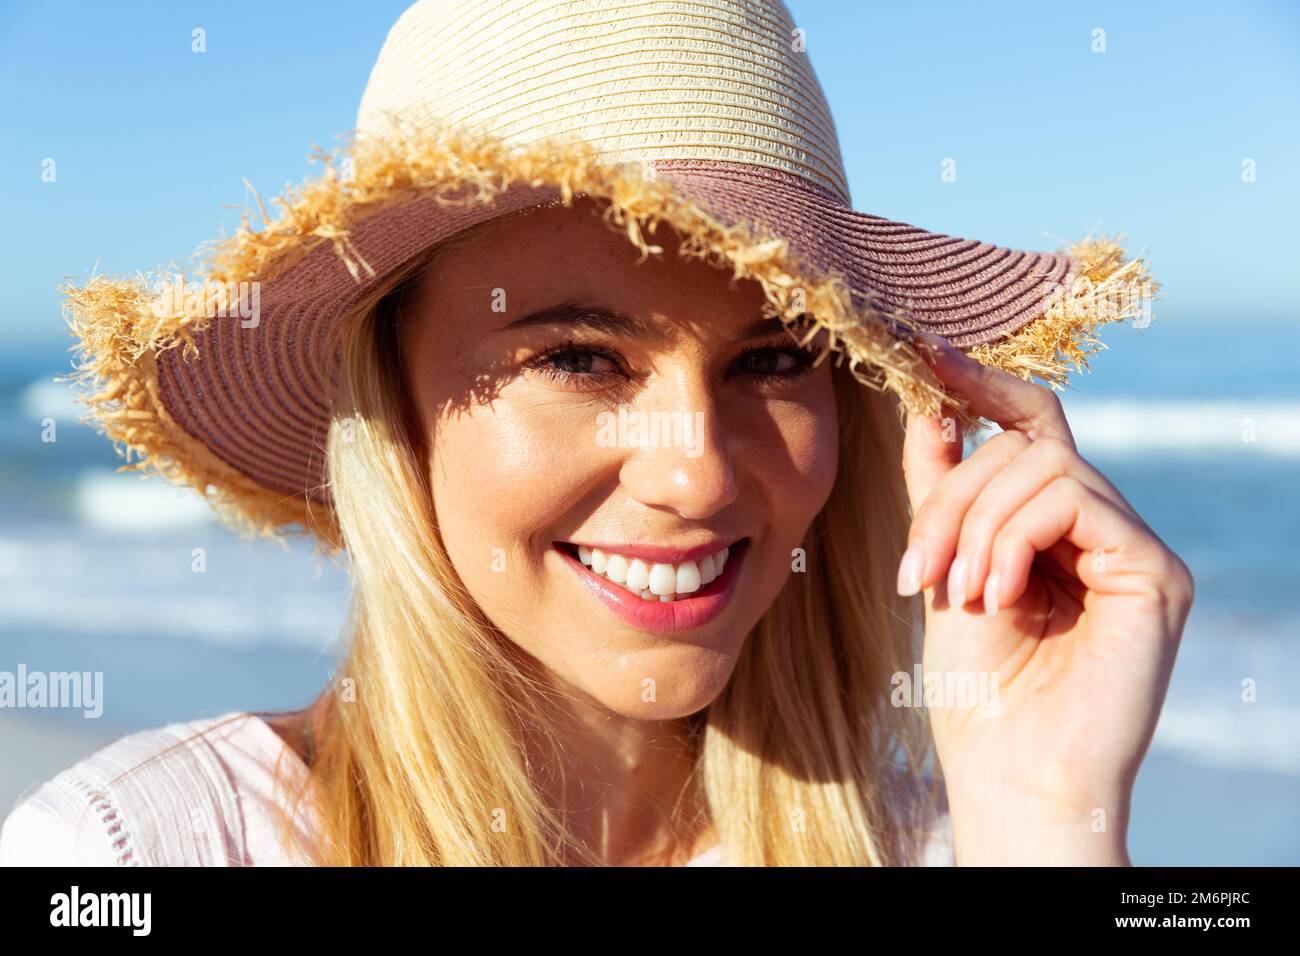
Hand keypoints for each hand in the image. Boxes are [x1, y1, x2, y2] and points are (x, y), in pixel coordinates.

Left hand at [899, 333, 1193, 864]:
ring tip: (953, 594)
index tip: (923, 351)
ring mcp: (1133, 546)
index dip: (980, 383)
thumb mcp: (942, 567)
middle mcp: (1102, 527)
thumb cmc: (974, 687)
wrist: (1008, 772)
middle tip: (916, 571)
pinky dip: (1014, 539)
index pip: (1030, 424)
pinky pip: (1074, 501)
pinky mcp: (1154, 571)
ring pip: (1045, 465)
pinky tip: (992, 597)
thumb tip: (926, 402)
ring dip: (975, 524)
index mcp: (1053, 525)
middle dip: (952, 498)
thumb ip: (941, 489)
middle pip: (1023, 444)